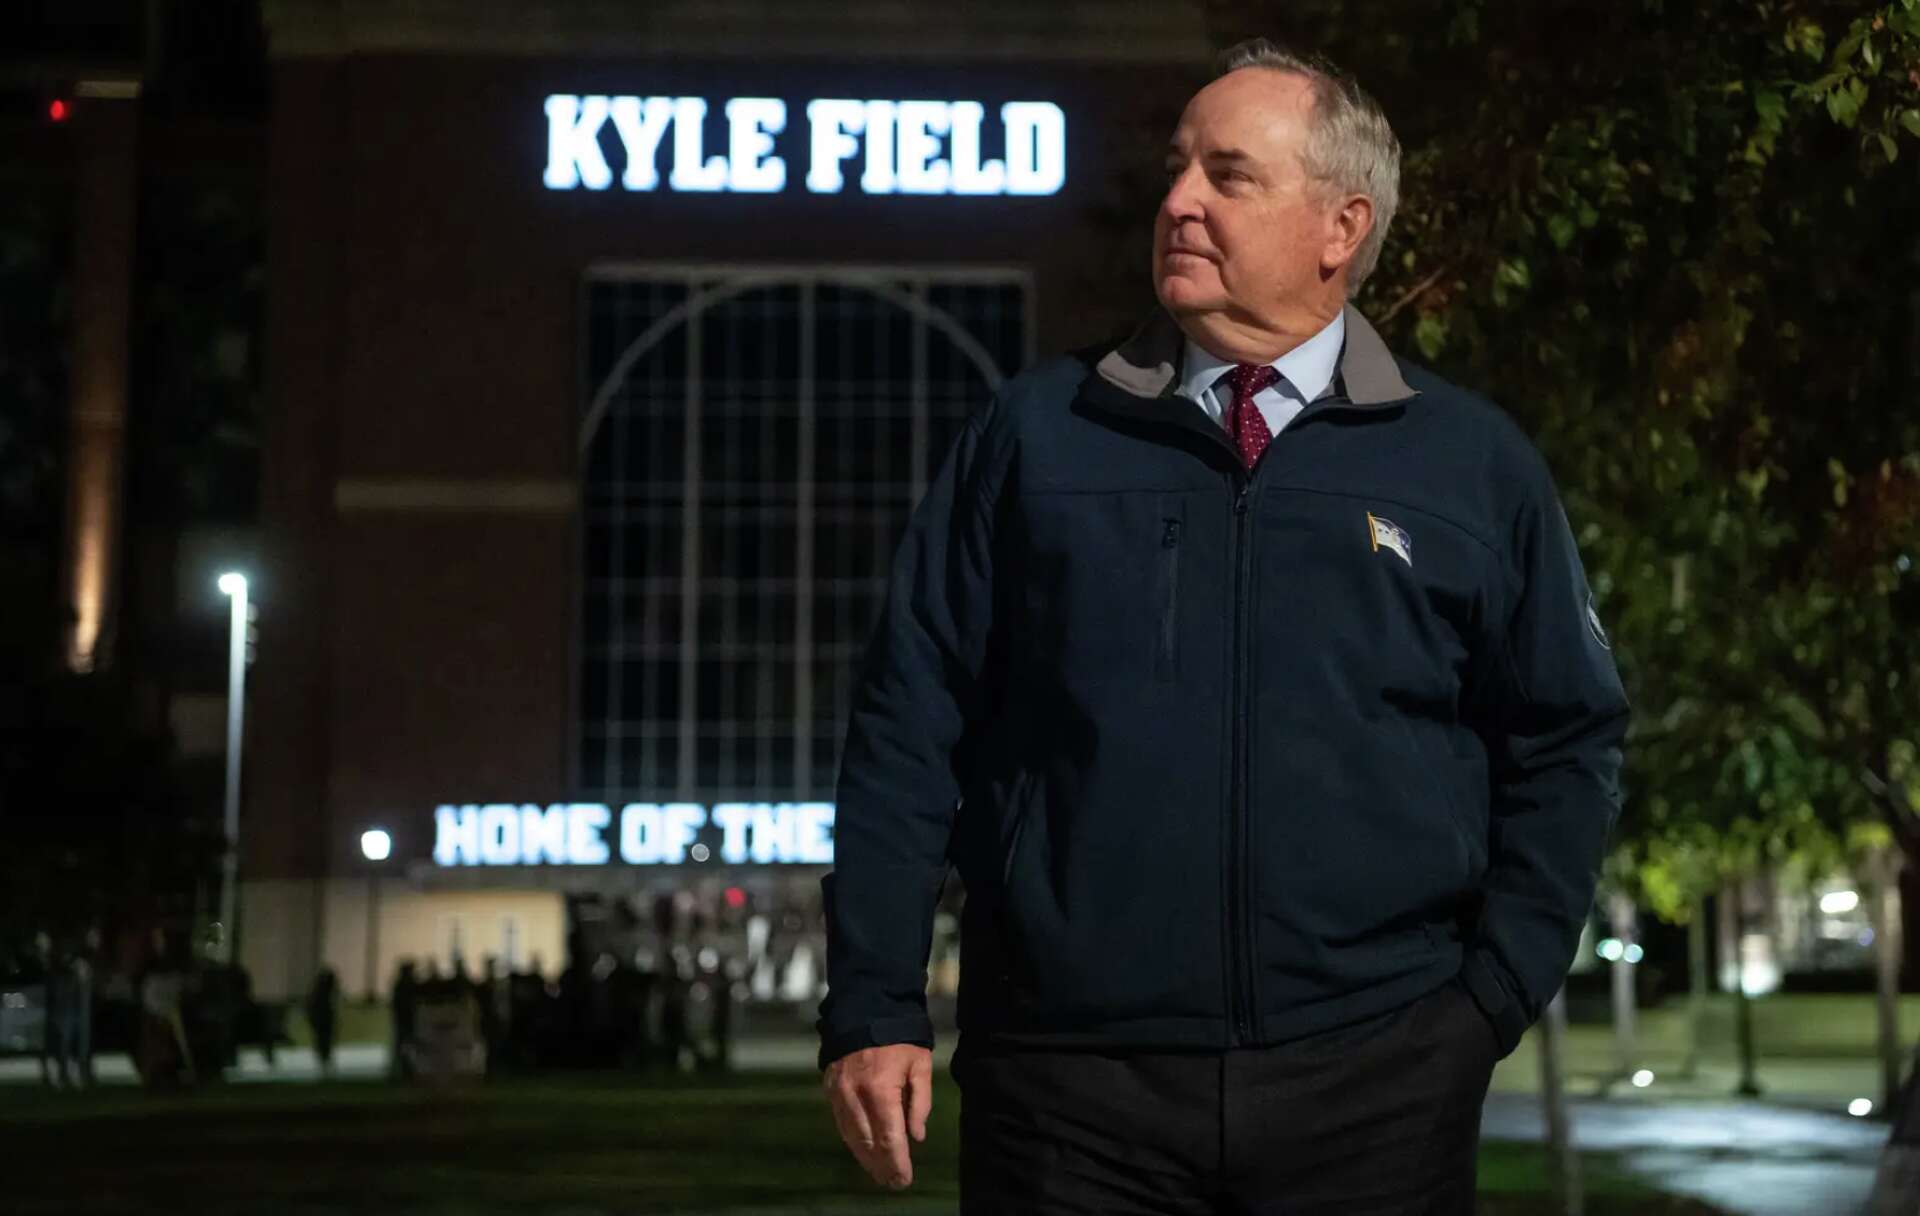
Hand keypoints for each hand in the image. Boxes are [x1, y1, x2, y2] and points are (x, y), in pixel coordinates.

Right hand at [823, 1043, 933, 1189]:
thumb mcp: (920, 1065)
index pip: (890, 1137)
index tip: (904, 1179)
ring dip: (865, 1158)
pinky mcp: (830, 1087)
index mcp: (881, 1089)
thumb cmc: (900, 1038)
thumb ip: (920, 1102)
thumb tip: (916, 1136)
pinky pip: (840, 1122)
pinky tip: (862, 1150)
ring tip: (878, 1173)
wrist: (866, 1008)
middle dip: (882, 1166)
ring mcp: (839, 1092)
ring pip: (851, 1135)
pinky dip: (852, 1140)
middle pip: (869, 1142)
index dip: (897, 1162)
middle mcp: (856, 1095)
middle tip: (893, 1182)